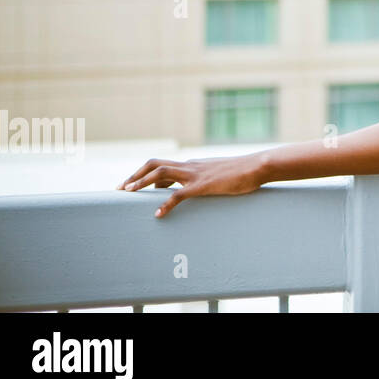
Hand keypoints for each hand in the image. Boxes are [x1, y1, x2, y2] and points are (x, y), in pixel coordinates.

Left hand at [116, 154, 265, 217]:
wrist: (257, 166)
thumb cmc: (244, 171)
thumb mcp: (222, 174)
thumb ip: (210, 178)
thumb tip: (208, 186)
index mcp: (194, 164)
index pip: (164, 167)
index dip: (146, 176)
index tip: (133, 186)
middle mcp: (190, 166)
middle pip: (155, 164)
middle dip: (135, 174)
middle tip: (121, 188)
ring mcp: (195, 174)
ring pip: (160, 173)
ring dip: (141, 182)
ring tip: (127, 193)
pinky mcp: (202, 185)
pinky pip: (178, 194)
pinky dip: (166, 204)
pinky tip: (158, 214)